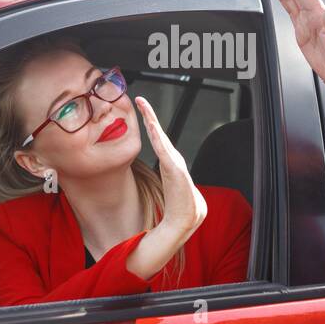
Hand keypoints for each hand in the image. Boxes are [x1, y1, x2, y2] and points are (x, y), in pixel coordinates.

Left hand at [134, 95, 206, 234]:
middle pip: (160, 133)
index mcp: (172, 164)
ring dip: (152, 119)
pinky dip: (158, 135)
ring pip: (161, 137)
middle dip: (150, 115)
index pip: (160, 140)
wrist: (184, 223)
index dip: (152, 124)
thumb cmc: (181, 210)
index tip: (143, 111)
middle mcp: (174, 160)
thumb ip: (172, 185)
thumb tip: (171, 186)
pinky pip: (163, 149)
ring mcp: (174, 163)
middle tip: (140, 100)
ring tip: (143, 105)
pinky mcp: (173, 169)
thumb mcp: (174, 192)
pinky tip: (151, 124)